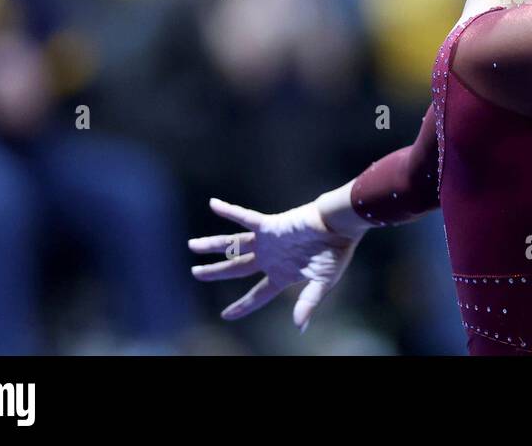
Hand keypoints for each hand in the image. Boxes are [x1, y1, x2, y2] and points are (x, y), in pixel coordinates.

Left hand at [189, 197, 363, 332]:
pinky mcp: (269, 225)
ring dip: (212, 245)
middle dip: (215, 272)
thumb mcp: (323, 283)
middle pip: (236, 268)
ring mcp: (268, 241)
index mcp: (282, 275)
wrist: (340, 226)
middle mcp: (270, 258)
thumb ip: (308, 303)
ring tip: (192, 246)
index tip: (226, 315)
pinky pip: (245, 218)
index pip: (256, 295)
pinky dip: (229, 211)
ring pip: (233, 245)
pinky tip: (213, 204)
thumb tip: (299, 327)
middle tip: (195, 274)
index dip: (241, 306)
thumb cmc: (335, 254)